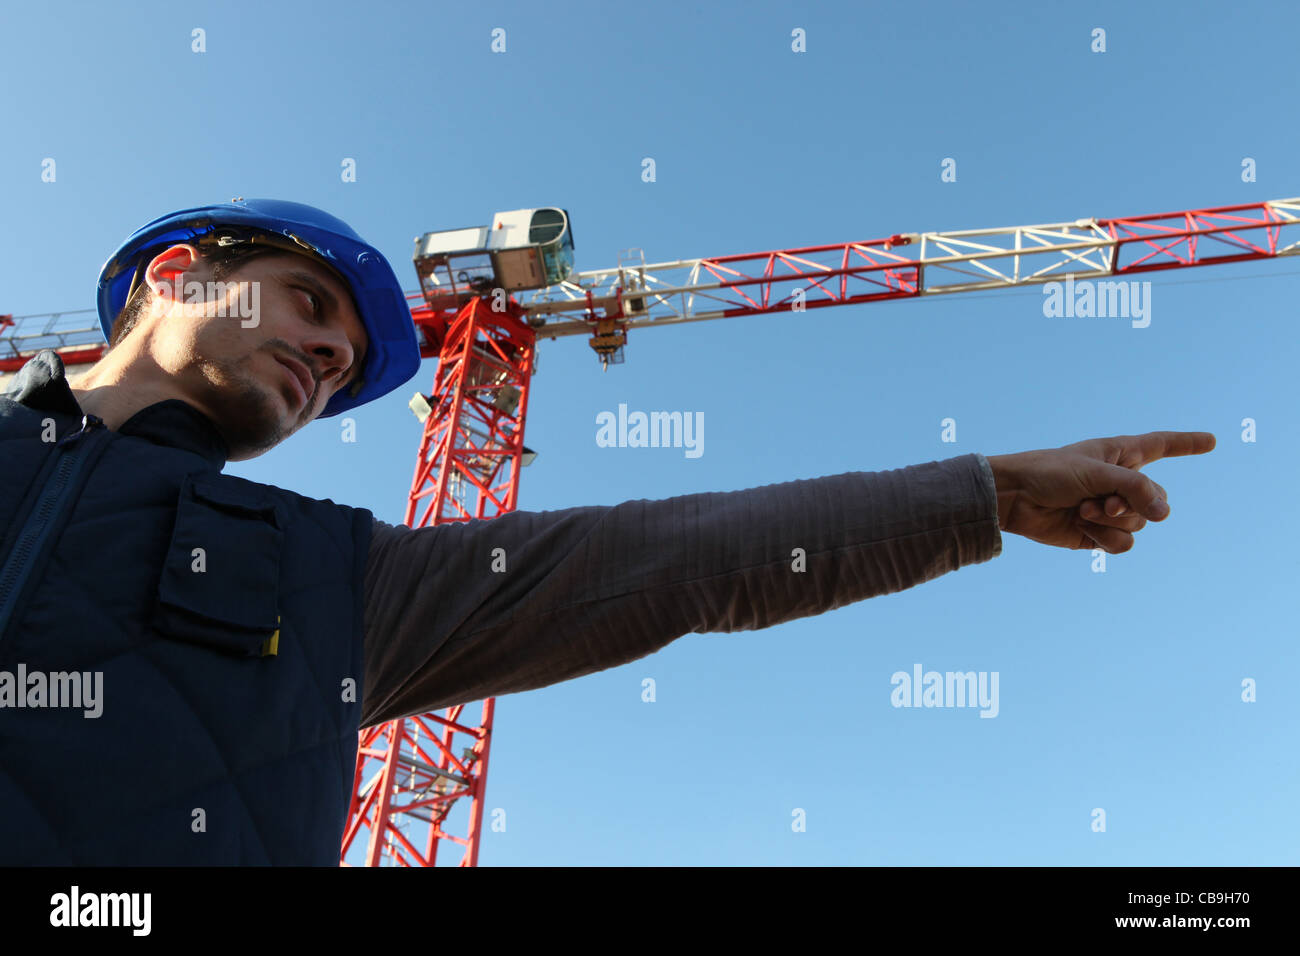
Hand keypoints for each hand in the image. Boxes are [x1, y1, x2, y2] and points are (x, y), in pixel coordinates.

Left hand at [985, 431, 1215, 552]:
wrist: (1015, 499)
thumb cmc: (1049, 473)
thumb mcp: (1096, 472)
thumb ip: (1134, 488)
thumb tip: (1164, 512)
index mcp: (1121, 455)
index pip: (1162, 446)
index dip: (1187, 443)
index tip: (1213, 441)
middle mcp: (1120, 481)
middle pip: (1155, 499)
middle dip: (1131, 504)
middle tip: (1101, 501)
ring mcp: (1110, 509)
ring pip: (1140, 524)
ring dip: (1112, 522)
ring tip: (1083, 511)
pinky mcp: (1098, 534)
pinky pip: (1122, 544)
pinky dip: (1104, 539)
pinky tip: (1081, 527)